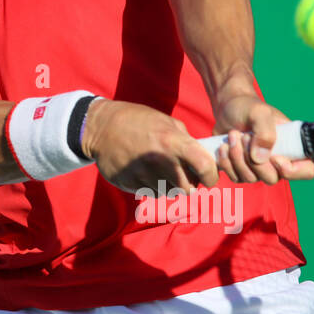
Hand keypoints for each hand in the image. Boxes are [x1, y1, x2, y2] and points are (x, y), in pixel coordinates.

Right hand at [81, 99, 220, 194]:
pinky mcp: (129, 183)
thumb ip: (187, 141)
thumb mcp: (166, 122)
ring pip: (168, 193)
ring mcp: (143, 173)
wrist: (101, 126)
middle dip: (188, 185)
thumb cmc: (138, 121)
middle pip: (188, 189)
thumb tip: (204, 161)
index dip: (212, 176)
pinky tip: (144, 171)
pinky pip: (150, 193)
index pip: (205, 167)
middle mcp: (159, 160)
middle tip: (182, 175)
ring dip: (168, 186)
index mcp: (172, 141)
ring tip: (159, 170)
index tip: (208, 176)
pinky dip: (151, 186)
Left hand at [212, 91, 313, 183]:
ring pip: (251, 178)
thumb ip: (265, 132)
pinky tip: (224, 146)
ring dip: (237, 156)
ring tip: (232, 135)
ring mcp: (260, 169)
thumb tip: (260, 159)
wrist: (228, 109)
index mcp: (294, 147)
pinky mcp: (242, 171)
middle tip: (244, 136)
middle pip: (272, 179)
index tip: (274, 156)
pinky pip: (235, 178)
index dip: (292, 170)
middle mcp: (279, 162)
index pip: (307, 171)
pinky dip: (227, 162)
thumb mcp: (259, 112)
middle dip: (253, 159)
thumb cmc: (248, 108)